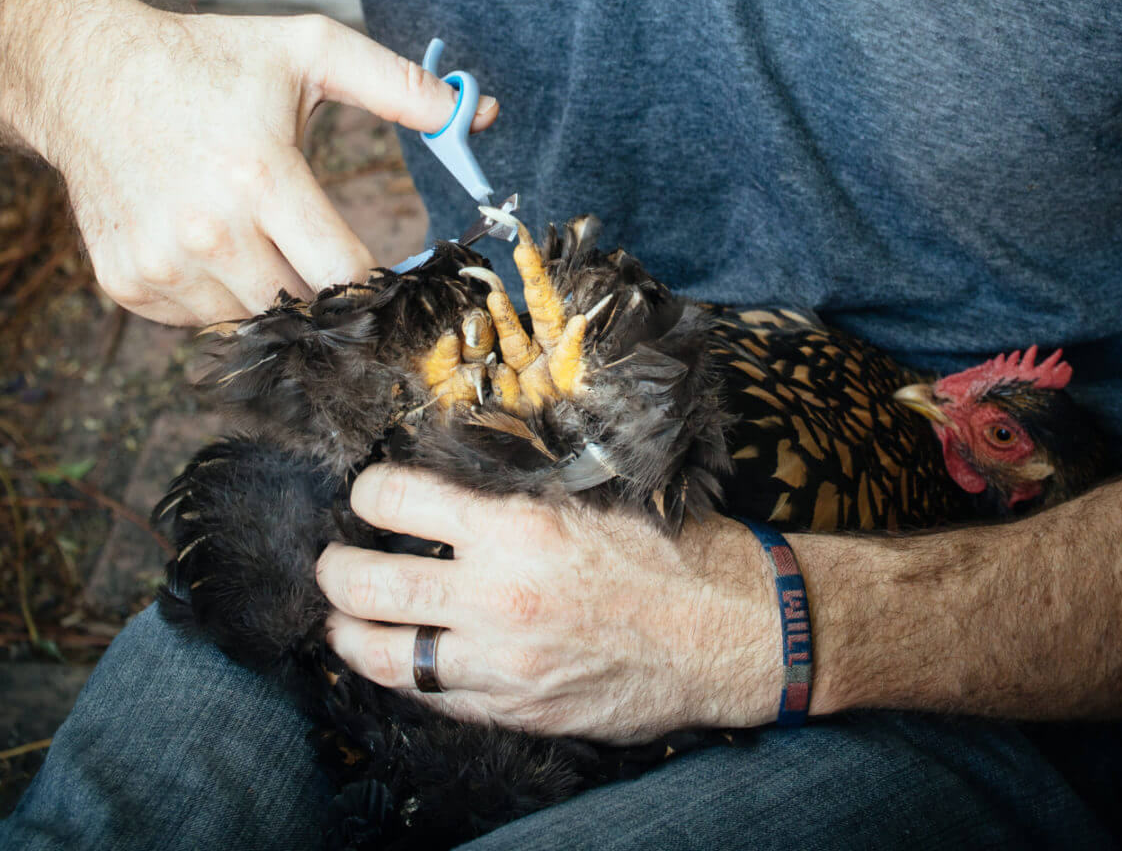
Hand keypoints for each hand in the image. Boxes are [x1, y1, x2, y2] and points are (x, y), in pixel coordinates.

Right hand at [22, 0, 495, 324]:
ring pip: (253, 319)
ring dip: (271, 288)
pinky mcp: (128, 283)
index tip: (398, 279)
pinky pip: (201, 320)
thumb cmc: (209, 59)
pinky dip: (219, 293)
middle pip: (304, 305)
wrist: (90, 75)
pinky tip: (208, 239)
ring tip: (256, 225)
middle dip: (327, 284)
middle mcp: (208, 231)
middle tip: (321, 242)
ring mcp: (161, 264)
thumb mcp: (310, 50)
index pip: (345, 273)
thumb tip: (480, 113)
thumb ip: (400, 85)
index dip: (381, 284)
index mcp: (261, 176)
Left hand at [316, 464, 783, 742]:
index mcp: (514, 528)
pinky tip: (397, 659)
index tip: (367, 493)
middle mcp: (496, 596)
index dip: (367, 493)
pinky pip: (432, 697)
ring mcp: (500, 663)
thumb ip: (517, 493)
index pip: (396, 501)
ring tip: (343, 618)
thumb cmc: (665, 553)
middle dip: (334, 569)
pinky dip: (402, 676)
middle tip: (333, 561)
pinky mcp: (513, 710)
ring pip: (384, 655)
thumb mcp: (589, 497)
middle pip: (366, 585)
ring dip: (349, 632)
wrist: (722, 634)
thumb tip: (454, 476)